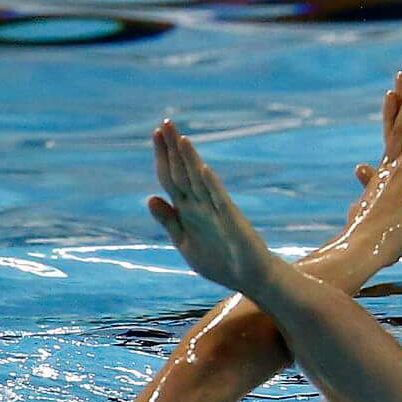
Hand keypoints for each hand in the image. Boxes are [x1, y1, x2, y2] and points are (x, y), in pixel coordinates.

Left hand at [148, 121, 275, 292]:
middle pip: (183, 172)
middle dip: (173, 148)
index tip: (156, 133)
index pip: (171, 177)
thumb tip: (150, 197)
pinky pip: (220, 201)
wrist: (251, 279)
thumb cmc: (220, 261)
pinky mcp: (234, 223)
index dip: (163, 156)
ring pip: (200, 181)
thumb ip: (169, 221)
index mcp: (188, 210)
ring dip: (190, 160)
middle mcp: (202, 205)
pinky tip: (204, 169)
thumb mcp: (185, 243)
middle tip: (165, 122)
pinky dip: (211, 185)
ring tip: (180, 138)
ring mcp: (218, 212)